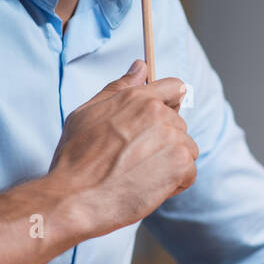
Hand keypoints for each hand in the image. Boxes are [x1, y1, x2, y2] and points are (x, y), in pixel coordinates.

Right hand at [46, 60, 197, 238]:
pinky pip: (189, 173)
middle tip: (133, 159)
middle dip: (163, 140)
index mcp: (138, 97)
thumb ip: (119, 87)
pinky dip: (174, 184)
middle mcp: (159, 113)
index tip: (161, 121)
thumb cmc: (75, 158)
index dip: (171, 103)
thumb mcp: (88, 113)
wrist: (74, 197)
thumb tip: (141, 66)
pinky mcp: (181, 165)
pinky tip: (148, 188)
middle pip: (179, 123)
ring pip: (187, 148)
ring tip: (139, 175)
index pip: (175, 87)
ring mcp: (173, 139)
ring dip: (170, 163)